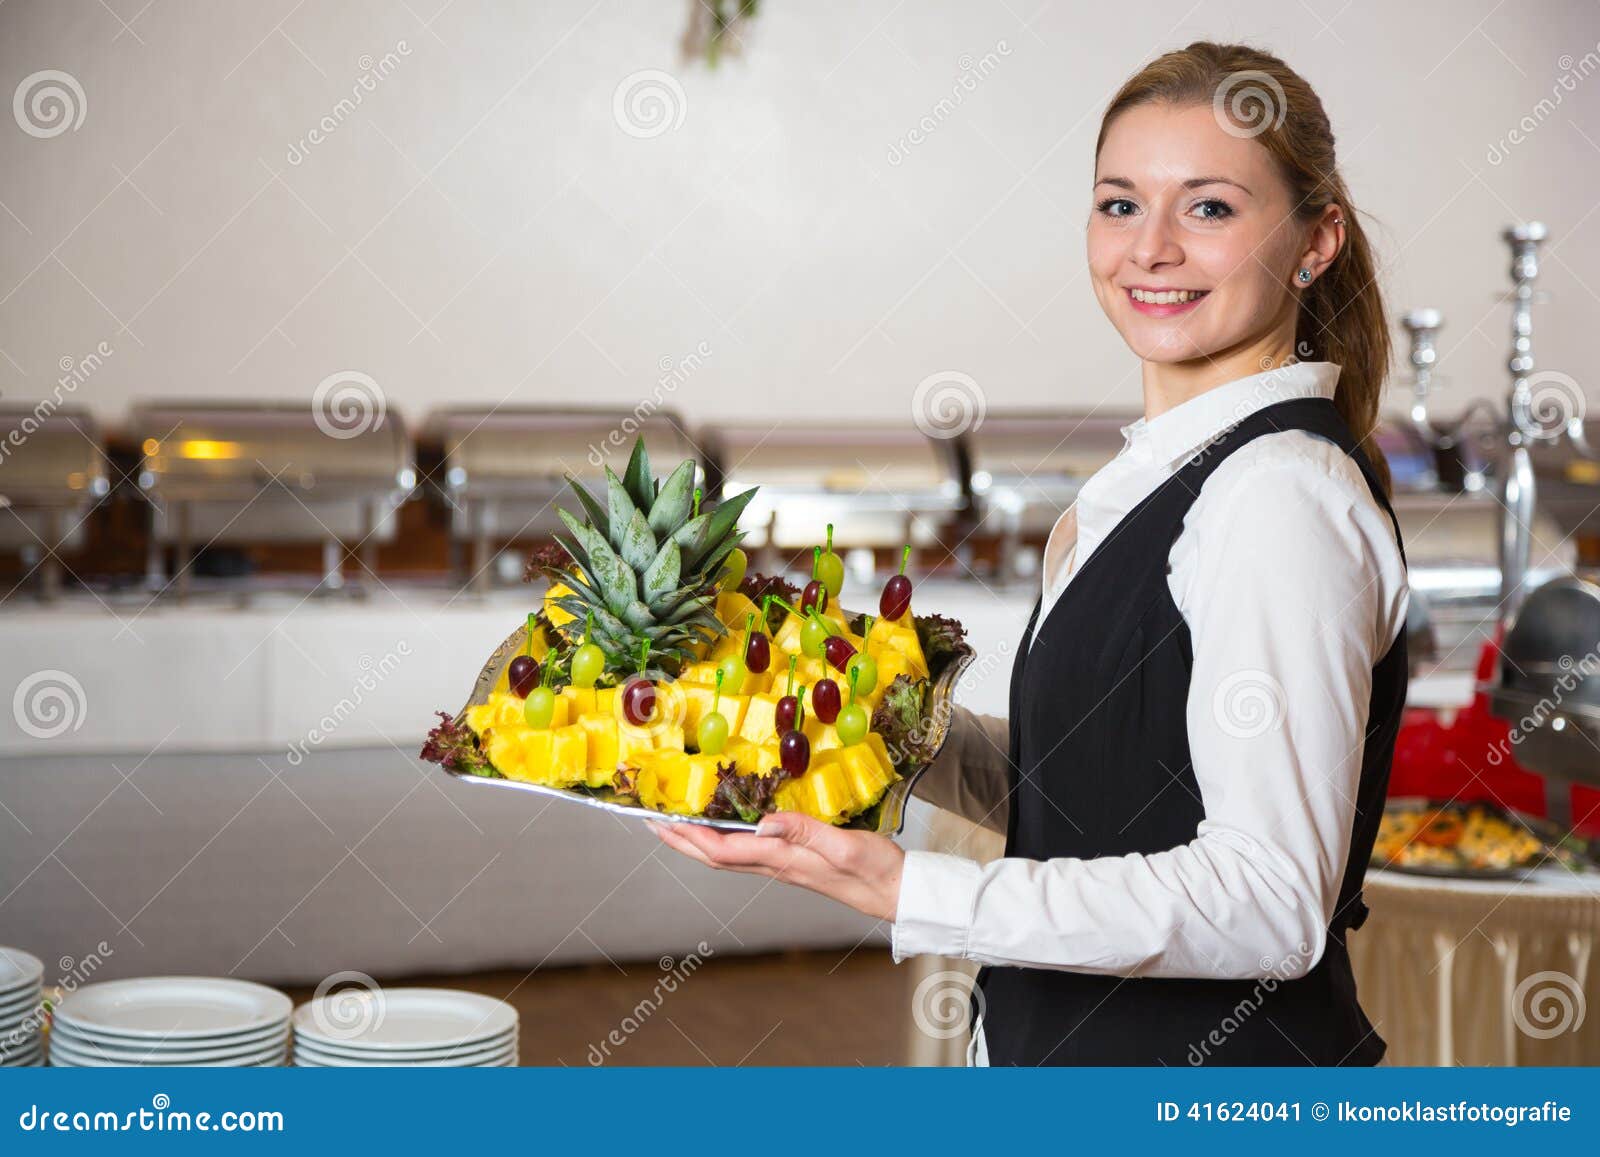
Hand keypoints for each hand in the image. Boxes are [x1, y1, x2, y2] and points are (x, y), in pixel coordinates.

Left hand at [649, 813, 904, 922]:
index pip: (724, 849)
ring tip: (676, 824)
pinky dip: (725, 840)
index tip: (661, 821)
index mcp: (782, 860)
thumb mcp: (844, 844)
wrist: (898, 893)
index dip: (689, 836)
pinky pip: (748, 853)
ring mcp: (784, 866)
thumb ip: (804, 832)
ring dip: (698, 841)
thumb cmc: (876, 870)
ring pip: (729, 855)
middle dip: (681, 840)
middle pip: (716, 856)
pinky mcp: (794, 863)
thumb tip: (762, 823)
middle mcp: (776, 865)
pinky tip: (725, 829)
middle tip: (651, 822)